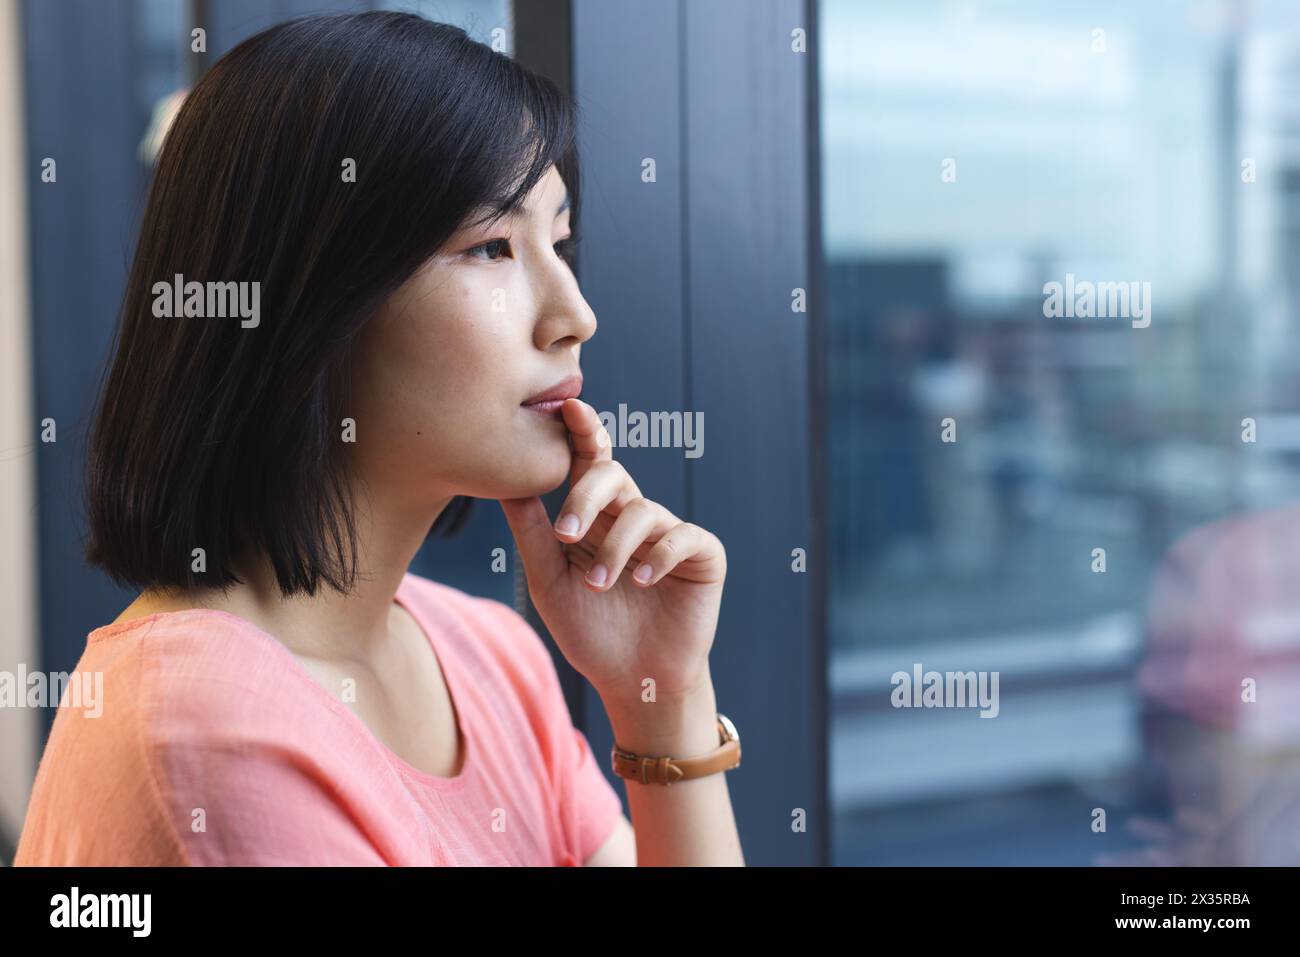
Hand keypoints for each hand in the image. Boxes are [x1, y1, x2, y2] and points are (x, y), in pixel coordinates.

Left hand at [499, 398, 725, 707]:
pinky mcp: (702, 554)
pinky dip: (658, 555)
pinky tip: (642, 581)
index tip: (569, 410)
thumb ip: (532, 533)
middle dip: (586, 496)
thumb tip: (505, 483)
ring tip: (598, 584)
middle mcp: (633, 515)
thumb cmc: (590, 632)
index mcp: (597, 515)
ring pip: (642, 510)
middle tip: (566, 534)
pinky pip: (682, 535)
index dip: (582, 433)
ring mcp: (669, 532)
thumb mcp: (549, 582)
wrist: (633, 681)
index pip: (589, 463)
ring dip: (615, 548)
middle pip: (612, 474)